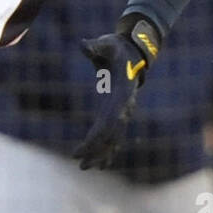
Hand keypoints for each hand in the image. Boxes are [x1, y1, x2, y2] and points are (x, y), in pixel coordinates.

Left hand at [74, 18, 160, 170]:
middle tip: (81, 166)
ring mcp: (123, 111)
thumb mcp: (105, 44)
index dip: (96, 137)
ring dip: (101, 154)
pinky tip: (100, 163)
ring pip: (113, 139)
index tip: (82, 148)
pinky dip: (107, 149)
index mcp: (121, 94)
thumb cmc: (115, 48)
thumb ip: (94, 46)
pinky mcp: (118, 113)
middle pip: (111, 135)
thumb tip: (84, 44)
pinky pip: (114, 135)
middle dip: (97, 151)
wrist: (131, 52)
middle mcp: (125, 107)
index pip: (108, 121)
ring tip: (86, 168)